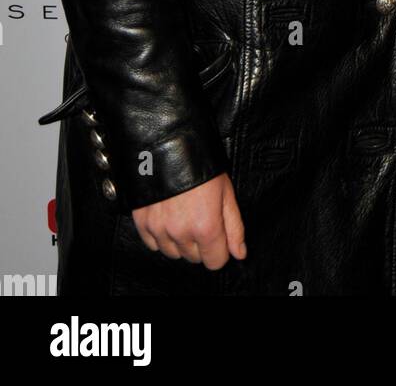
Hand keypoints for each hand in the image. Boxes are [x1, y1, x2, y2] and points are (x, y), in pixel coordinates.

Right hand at [131, 172, 246, 268]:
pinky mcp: (143, 223)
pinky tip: (168, 217)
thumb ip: (234, 227)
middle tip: (201, 216)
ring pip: (174, 253)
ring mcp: (159, 229)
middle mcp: (181, 233)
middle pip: (195, 258)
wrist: (170, 145)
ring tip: (184, 215)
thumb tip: (239, 253)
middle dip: (201, 243)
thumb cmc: (203, 165)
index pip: (215, 262)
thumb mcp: (226, 193)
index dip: (220, 250)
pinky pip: (153, 245)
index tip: (218, 235)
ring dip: (180, 241)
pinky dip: (161, 236)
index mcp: (206, 227)